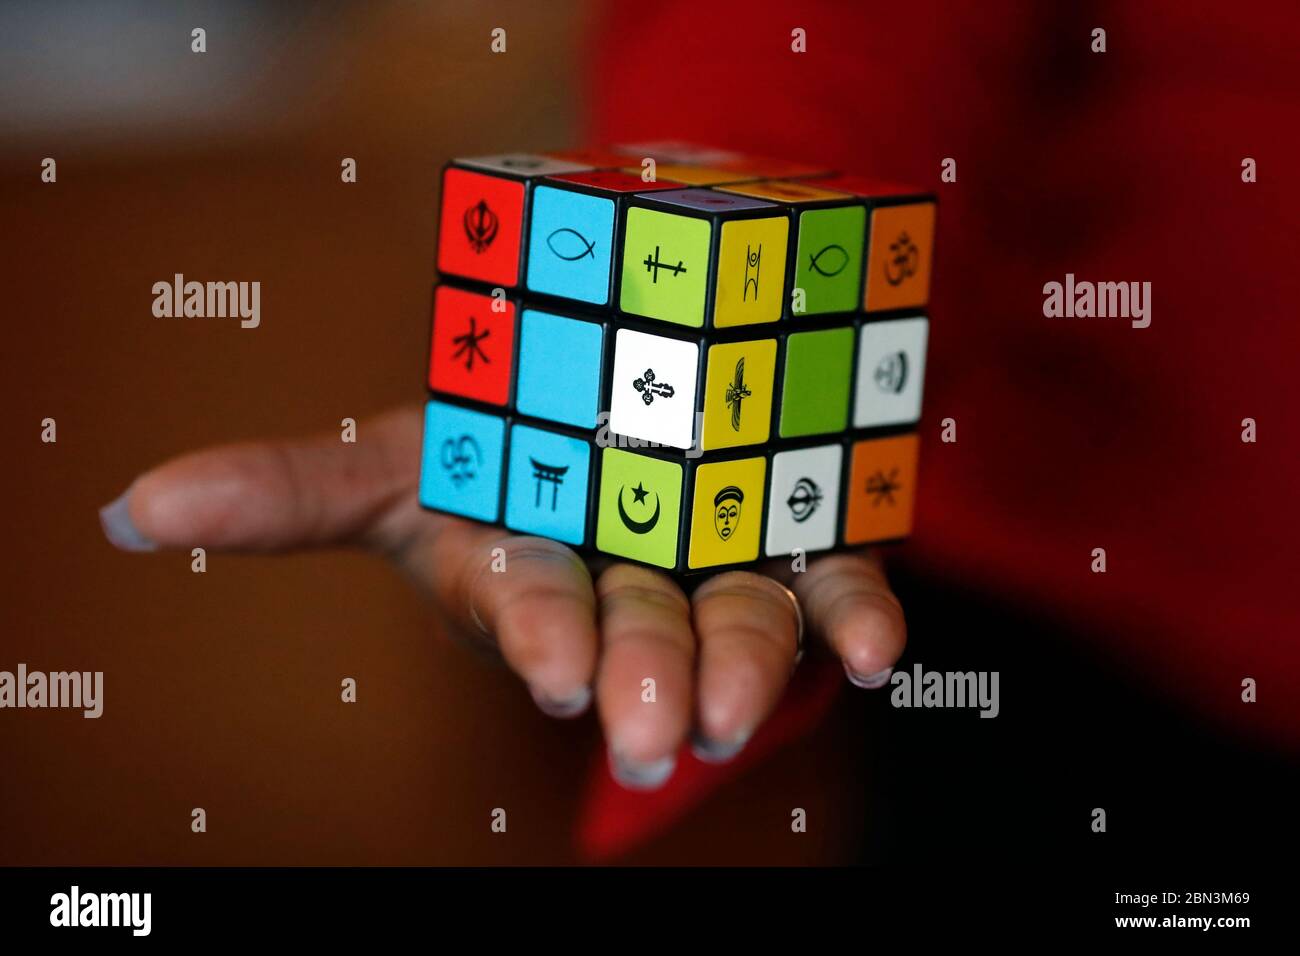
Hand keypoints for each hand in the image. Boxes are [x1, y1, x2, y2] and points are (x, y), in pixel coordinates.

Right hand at [99, 406, 905, 789]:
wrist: (638, 378)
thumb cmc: (505, 444)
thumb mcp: (403, 451)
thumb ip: (291, 486)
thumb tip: (132, 510)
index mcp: (532, 567)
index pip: (528, 607)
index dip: (539, 633)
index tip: (557, 670)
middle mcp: (626, 582)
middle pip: (639, 633)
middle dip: (645, 674)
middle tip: (654, 725)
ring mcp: (719, 564)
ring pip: (739, 624)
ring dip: (748, 665)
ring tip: (749, 706)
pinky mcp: (802, 540)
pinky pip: (834, 586)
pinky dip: (856, 620)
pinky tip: (878, 652)